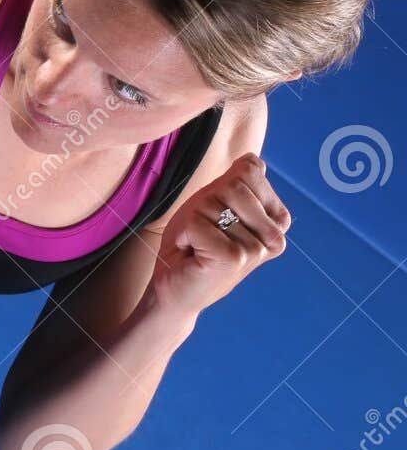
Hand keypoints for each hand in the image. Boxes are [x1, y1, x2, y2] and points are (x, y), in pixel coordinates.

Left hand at [150, 152, 291, 315]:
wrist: (173, 290)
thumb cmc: (191, 246)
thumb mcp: (214, 203)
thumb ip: (237, 180)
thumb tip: (253, 160)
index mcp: (276, 218)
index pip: (251, 168)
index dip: (218, 185)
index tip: (213, 216)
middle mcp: (274, 234)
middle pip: (236, 183)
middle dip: (205, 203)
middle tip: (200, 232)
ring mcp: (258, 248)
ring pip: (215, 203)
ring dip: (193, 220)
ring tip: (196, 243)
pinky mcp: (236, 258)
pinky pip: (198, 224)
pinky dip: (184, 234)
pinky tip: (191, 253)